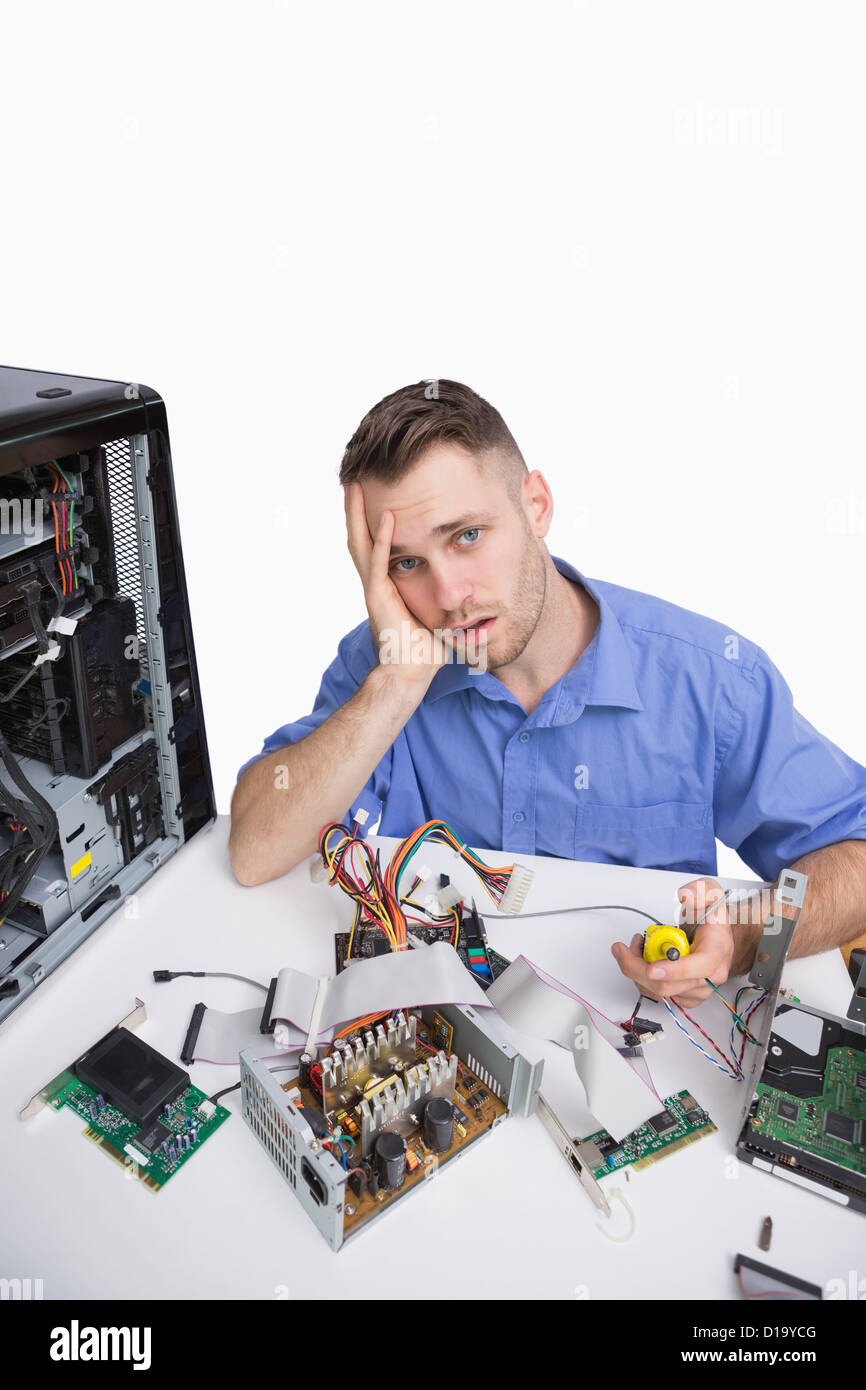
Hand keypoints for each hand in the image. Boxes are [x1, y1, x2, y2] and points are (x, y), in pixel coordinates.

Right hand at [344, 483, 447, 686]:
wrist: (411, 673)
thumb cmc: (426, 649)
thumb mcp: (439, 613)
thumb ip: (447, 595)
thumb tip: (474, 586)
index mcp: (387, 584)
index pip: (377, 544)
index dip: (373, 519)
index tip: (377, 493)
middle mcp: (376, 582)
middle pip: (361, 536)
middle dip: (357, 508)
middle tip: (355, 479)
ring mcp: (375, 588)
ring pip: (362, 543)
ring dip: (358, 514)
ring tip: (356, 486)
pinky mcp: (378, 597)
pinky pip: (379, 562)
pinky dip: (383, 538)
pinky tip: (387, 516)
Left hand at [610, 876, 734, 1008]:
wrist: (718, 940)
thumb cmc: (713, 921)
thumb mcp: (710, 894)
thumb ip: (699, 891)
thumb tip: (686, 896)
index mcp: (716, 953)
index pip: (698, 968)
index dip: (673, 970)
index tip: (652, 968)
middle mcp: (708, 977)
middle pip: (668, 985)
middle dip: (638, 968)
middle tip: (622, 949)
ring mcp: (696, 990)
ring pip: (658, 992)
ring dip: (636, 971)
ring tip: (634, 948)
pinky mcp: (684, 997)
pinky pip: (656, 995)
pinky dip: (641, 979)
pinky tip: (640, 960)